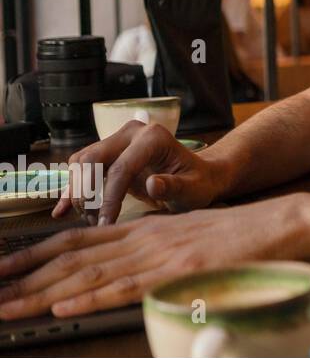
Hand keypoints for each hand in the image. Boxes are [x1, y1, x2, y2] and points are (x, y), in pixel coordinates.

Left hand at [0, 196, 308, 319]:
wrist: (282, 223)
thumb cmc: (242, 236)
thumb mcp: (190, 239)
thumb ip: (157, 253)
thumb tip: (129, 273)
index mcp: (146, 228)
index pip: (78, 240)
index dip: (36, 255)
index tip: (4, 268)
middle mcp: (145, 237)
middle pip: (73, 257)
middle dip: (25, 277)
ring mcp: (160, 253)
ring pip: (90, 274)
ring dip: (43, 294)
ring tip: (8, 308)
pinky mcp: (178, 270)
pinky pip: (126, 286)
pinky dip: (90, 298)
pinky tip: (63, 307)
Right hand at [52, 121, 226, 224]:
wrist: (196, 177)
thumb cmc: (198, 183)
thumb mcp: (194, 190)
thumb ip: (175, 187)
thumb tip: (153, 184)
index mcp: (154, 138)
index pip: (120, 168)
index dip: (108, 199)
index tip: (105, 223)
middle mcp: (132, 133)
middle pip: (91, 160)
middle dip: (87, 194)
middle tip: (95, 221)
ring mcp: (117, 140)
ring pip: (81, 164)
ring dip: (80, 194)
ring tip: (94, 219)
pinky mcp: (108, 154)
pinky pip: (80, 169)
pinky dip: (72, 190)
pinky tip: (64, 211)